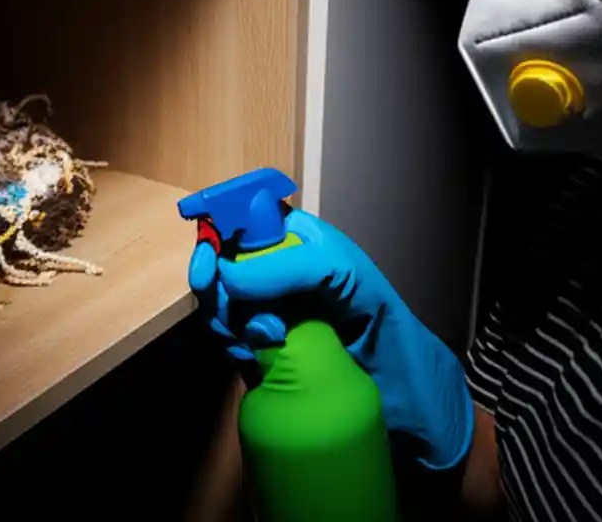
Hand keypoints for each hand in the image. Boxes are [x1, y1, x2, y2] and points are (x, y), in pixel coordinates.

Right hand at [187, 207, 474, 470]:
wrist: (394, 378)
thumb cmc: (377, 312)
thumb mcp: (339, 272)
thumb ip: (288, 266)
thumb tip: (228, 275)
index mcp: (291, 237)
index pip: (237, 223)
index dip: (215, 242)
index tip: (207, 272)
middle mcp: (272, 267)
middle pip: (219, 267)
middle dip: (223, 295)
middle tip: (247, 322)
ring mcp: (264, 305)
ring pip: (220, 305)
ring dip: (230, 326)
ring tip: (267, 344)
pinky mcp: (260, 343)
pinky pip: (229, 339)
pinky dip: (236, 350)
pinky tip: (259, 360)